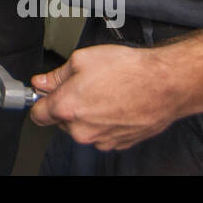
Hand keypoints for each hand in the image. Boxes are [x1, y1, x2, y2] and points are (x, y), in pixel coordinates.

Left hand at [29, 44, 187, 150]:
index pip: (38, 114)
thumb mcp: (82, 59)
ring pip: (83, 127)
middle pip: (61, 120)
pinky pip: (102, 133)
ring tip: (106, 92)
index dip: (40, 101)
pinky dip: (105, 121)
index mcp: (68, 108)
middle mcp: (82, 130)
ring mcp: (101, 139)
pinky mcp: (119, 143)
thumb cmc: (128, 70)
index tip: (44, 94)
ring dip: (88, 114)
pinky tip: (117, 103)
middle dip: (67, 104)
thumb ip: (56, 75)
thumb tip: (41, 82)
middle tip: (84, 85)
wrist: (164, 84)